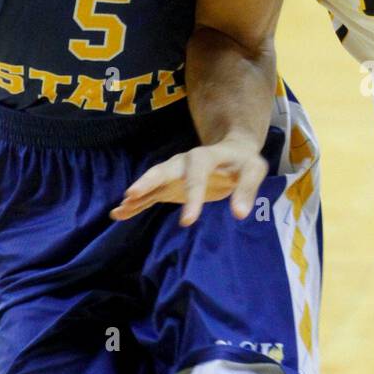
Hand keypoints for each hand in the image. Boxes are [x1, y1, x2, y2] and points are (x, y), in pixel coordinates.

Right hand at [110, 141, 269, 225]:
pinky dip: (136, 204)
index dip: (192, 195)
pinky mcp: (168, 186)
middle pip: (163, 170)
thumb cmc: (243, 162)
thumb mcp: (254, 170)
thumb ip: (247, 189)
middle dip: (148, 182)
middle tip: (131, 195)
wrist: (231, 152)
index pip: (197, 174)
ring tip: (119, 209)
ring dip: (137, 194)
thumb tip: (240, 214)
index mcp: (205, 157)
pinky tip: (118, 214)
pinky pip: (149, 195)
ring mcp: (173, 173)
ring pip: (152, 182)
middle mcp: (184, 162)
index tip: (188, 222)